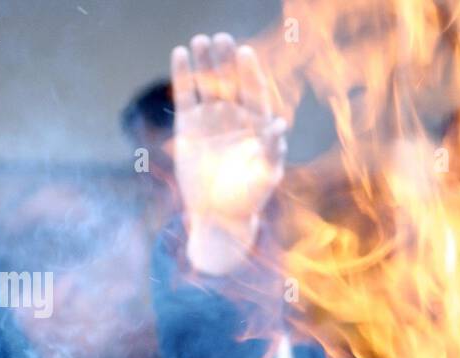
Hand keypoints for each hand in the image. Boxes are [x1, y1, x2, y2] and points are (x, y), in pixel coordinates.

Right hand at [171, 33, 286, 273]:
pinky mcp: (189, 126)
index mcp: (258, 125)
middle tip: (221, 38)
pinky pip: (186, 95)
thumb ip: (272, 149)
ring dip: (205, 62)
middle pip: (231, 81)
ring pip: (208, 84)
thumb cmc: (249, 198)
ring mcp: (212, 119)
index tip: (245, 53)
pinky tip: (180, 53)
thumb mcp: (265, 175)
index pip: (255, 92)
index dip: (250, 72)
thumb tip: (280, 125)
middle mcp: (236, 117)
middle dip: (227, 60)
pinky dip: (182, 75)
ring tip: (200, 40)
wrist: (219, 217)